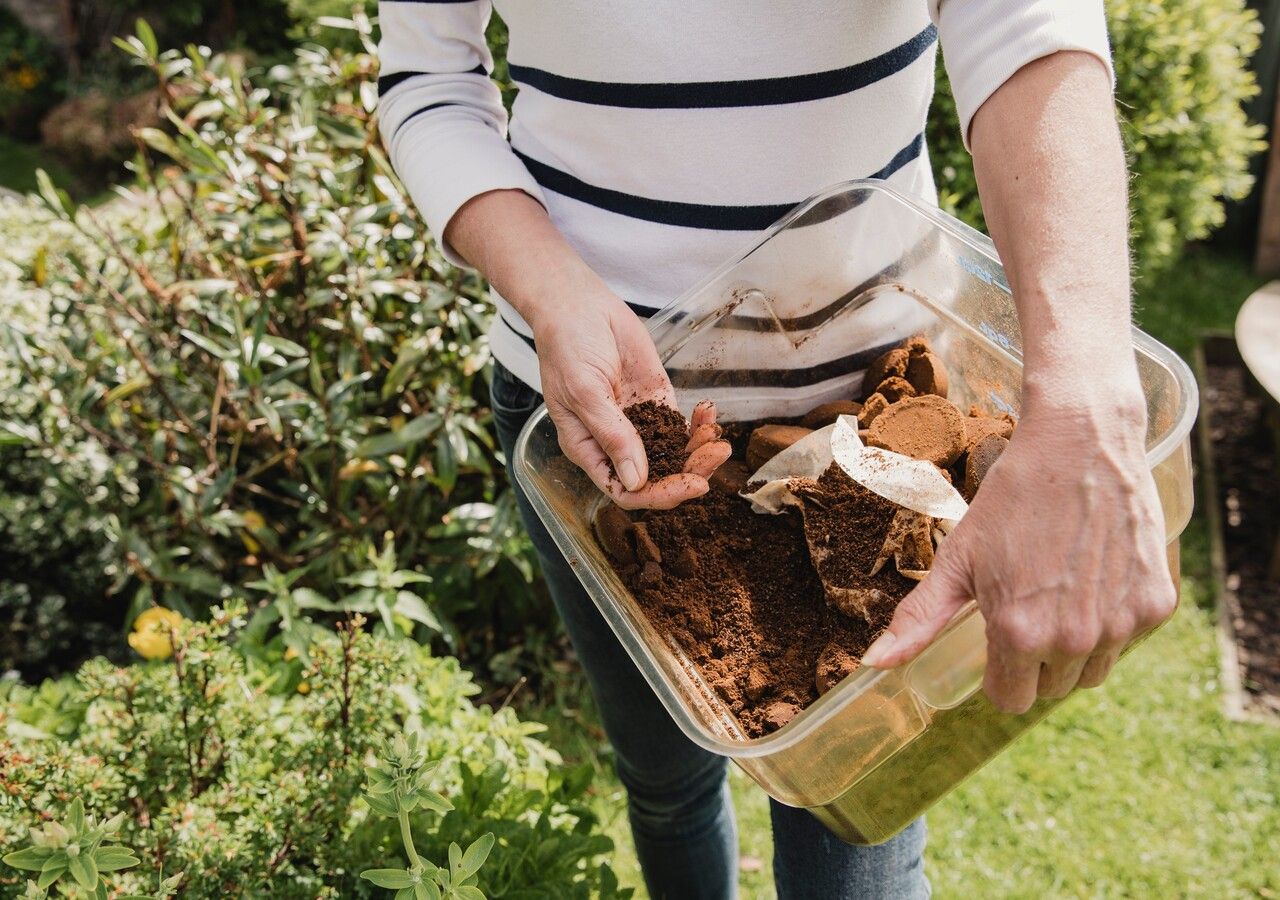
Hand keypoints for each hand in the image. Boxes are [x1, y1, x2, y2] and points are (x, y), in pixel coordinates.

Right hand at [532, 286, 730, 509]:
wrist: (578, 305)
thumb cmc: (567, 347)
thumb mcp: (584, 392)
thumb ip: (612, 435)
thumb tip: (635, 480)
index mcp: (588, 449)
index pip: (625, 490)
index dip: (659, 495)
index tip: (691, 485)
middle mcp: (614, 442)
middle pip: (656, 476)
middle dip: (689, 471)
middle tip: (716, 455)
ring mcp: (637, 422)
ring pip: (673, 453)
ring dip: (699, 450)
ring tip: (719, 438)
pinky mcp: (655, 400)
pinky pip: (681, 424)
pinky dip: (699, 424)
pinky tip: (709, 413)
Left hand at [860, 397, 1176, 712]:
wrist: (1081, 444)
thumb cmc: (1012, 499)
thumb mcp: (958, 558)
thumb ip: (919, 620)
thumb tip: (874, 665)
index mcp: (1019, 634)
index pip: (1009, 699)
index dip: (998, 671)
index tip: (998, 634)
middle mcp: (1074, 640)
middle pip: (1050, 688)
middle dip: (1035, 659)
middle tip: (1029, 601)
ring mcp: (1121, 625)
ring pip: (1092, 671)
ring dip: (1076, 647)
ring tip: (1060, 590)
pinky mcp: (1157, 605)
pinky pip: (1129, 639)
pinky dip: (1113, 619)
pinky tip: (1095, 575)